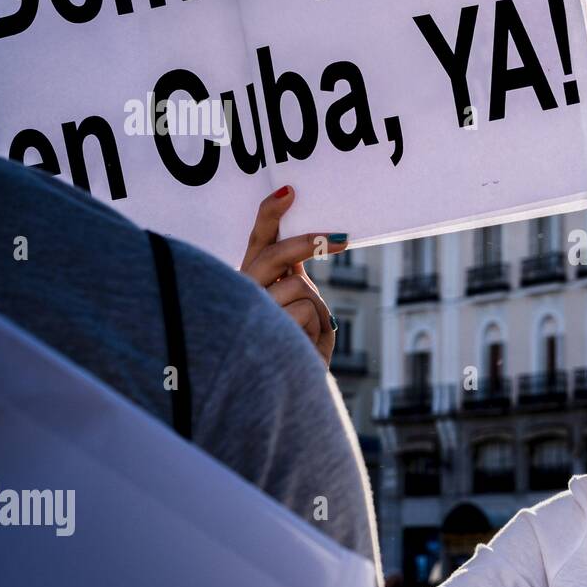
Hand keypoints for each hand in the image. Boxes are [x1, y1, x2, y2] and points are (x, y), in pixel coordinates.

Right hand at [239, 186, 347, 366]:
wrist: (290, 395)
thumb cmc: (297, 348)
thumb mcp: (298, 308)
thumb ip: (296, 278)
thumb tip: (319, 242)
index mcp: (251, 282)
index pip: (257, 243)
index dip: (269, 216)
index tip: (289, 190)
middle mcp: (243, 295)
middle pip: (275, 256)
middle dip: (310, 244)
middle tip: (343, 238)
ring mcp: (251, 314)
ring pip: (299, 289)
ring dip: (318, 311)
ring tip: (308, 336)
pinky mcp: (266, 333)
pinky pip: (307, 313)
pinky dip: (319, 329)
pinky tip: (305, 348)